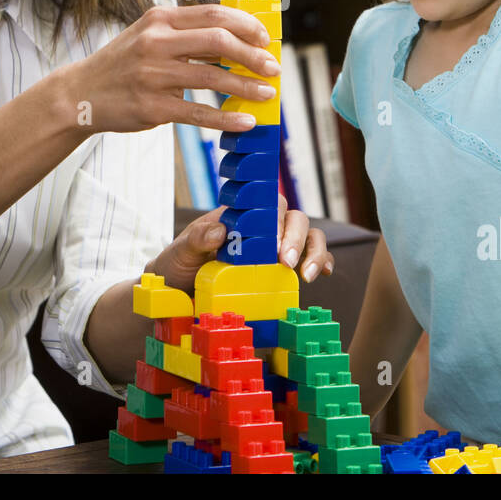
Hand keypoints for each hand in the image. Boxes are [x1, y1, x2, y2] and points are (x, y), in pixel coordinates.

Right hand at [62, 3, 281, 134]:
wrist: (81, 94)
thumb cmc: (124, 63)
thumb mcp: (149, 36)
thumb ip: (187, 35)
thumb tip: (236, 40)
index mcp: (160, 20)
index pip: (213, 14)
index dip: (246, 25)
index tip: (266, 38)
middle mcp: (156, 43)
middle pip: (218, 41)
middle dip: (252, 55)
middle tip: (273, 67)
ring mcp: (153, 76)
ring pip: (212, 77)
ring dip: (246, 86)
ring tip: (267, 94)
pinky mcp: (152, 107)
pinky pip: (198, 113)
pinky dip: (226, 118)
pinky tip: (245, 122)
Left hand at [144, 193, 333, 294]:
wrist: (178, 294)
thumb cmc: (179, 267)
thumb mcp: (180, 252)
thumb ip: (197, 240)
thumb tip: (220, 231)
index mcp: (239, 217)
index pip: (267, 205)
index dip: (276, 220)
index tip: (274, 245)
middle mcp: (262, 229)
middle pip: (293, 218)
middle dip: (295, 238)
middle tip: (286, 262)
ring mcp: (275, 248)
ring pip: (308, 235)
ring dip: (314, 250)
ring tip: (307, 275)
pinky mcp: (282, 269)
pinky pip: (311, 258)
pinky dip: (321, 261)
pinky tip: (322, 273)